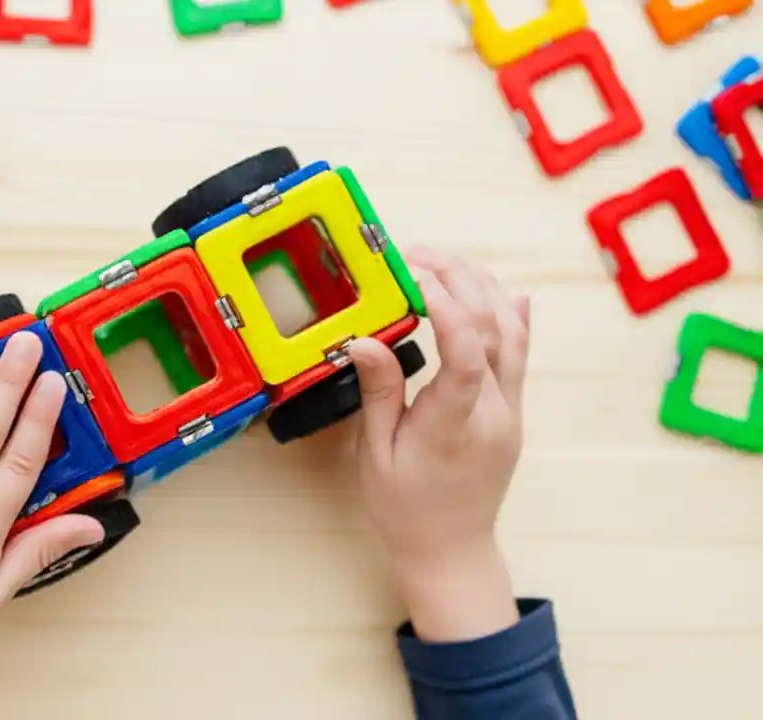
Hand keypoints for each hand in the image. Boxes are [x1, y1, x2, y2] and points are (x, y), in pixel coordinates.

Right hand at [347, 250, 529, 642]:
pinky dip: (513, 319)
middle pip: (492, 329)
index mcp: (453, 427)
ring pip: (512, 335)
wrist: (450, 549)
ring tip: (446, 264)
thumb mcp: (376, 453)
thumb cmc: (405, 507)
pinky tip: (507, 293)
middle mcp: (493, 414)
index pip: (464, 353)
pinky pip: (520, 356)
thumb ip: (379, 392)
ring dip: (483, 289)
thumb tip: (364, 339)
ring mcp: (510, 412)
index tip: (412, 276)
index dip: (446, 306)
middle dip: (458, 279)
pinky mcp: (514, 412)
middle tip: (416, 255)